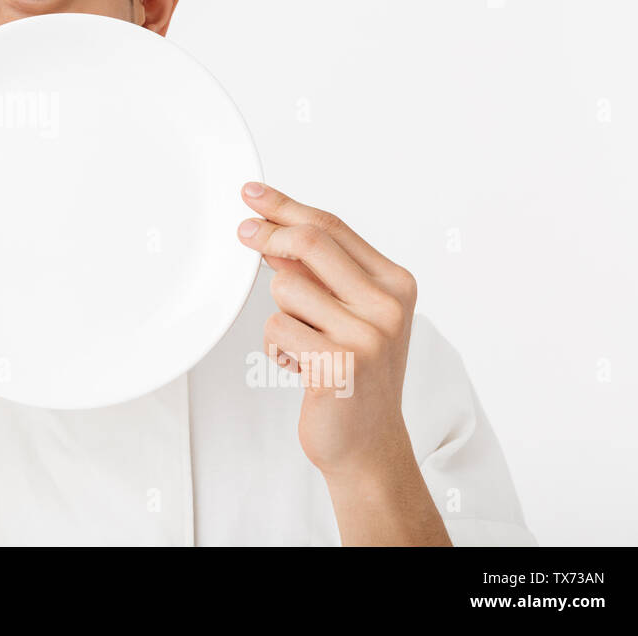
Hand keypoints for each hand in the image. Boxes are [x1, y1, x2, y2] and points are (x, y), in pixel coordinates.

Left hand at [235, 181, 418, 480]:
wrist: (368, 443)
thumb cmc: (352, 373)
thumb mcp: (344, 313)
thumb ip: (318, 273)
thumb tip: (273, 233)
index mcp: (395, 282)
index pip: (332, 227)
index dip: (286, 205)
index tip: (252, 193)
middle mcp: (388, 304)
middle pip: (309, 242)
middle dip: (267, 234)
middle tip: (242, 233)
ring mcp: (368, 334)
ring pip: (286, 287)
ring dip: (280, 313)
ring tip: (302, 344)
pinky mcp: (342, 364)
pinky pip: (277, 329)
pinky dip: (276, 348)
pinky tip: (299, 368)